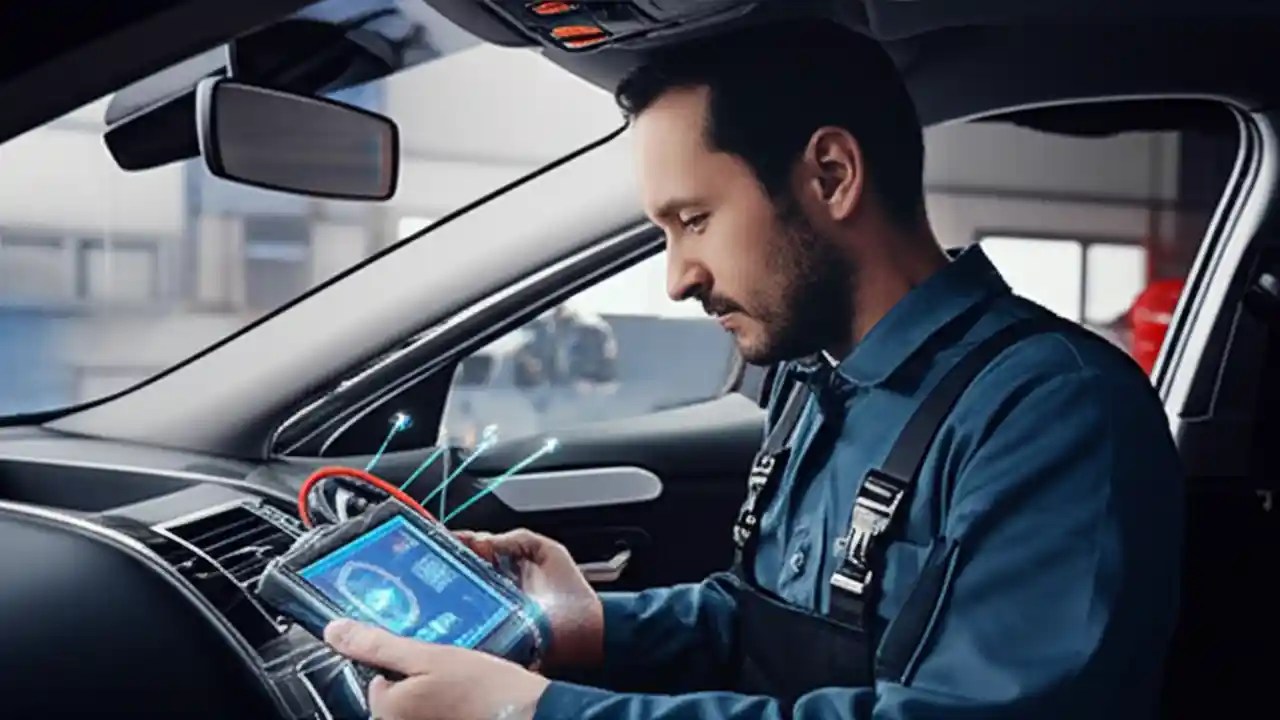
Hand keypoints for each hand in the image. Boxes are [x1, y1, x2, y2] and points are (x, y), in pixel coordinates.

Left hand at [324, 619, 549, 719]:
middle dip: (420, 674)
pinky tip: (471, 691)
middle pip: (398, 690)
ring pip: (421, 698)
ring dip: (438, 685)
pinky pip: (438, 709)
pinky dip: (451, 700)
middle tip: (450, 665)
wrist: (528, 715)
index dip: (402, 660)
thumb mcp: (427, 655)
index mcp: (387, 709)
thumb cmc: (481, 687)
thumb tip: (333, 631)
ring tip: (464, 675)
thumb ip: (378, 645)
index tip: (427, 652)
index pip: (378, 676)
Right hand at [454, 528, 603, 670]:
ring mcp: (491, 609)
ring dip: (452, 586)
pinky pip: (469, 619)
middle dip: (451, 563)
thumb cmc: (570, 592)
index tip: (444, 539)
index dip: (460, 543)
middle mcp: (495, 586)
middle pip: (464, 571)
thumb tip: (481, 540)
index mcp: (507, 565)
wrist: (584, 630)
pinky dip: (460, 612)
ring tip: (443, 576)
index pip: (475, 550)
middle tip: (440, 558)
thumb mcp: (548, 552)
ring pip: (462, 594)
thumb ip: (519, 538)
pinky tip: (455, 603)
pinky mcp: (491, 630)